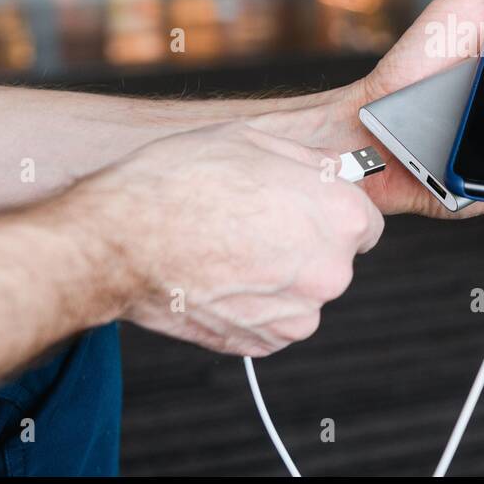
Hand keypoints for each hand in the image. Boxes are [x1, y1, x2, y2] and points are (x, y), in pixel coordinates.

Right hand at [65, 121, 382, 356]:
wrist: (119, 241)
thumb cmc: (179, 183)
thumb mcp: (254, 140)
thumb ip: (311, 161)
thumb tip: (334, 171)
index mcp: (340, 216)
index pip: (364, 220)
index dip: (331, 210)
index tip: (303, 208)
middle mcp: (330, 270)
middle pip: (335, 256)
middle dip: (305, 242)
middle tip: (254, 223)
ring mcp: (298, 313)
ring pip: (304, 291)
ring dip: (280, 276)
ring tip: (229, 248)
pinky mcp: (265, 342)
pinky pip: (275, 319)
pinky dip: (255, 304)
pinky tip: (220, 275)